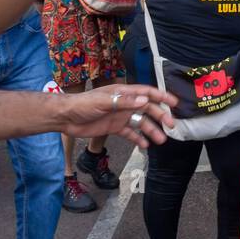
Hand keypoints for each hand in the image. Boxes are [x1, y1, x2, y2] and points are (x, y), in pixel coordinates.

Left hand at [58, 84, 176, 148]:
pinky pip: (130, 133)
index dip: (161, 96)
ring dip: (151, 131)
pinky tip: (145, 146)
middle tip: (171, 125)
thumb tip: (144, 101)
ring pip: (140, 123)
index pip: (146, 93)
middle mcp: (125, 104)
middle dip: (160, 116)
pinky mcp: (114, 128)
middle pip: (147, 109)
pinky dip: (138, 139)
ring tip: (161, 140)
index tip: (174, 103)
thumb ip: (123, 102)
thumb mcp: (103, 101)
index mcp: (123, 93)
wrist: (65, 118)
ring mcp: (120, 116)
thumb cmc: (83, 104)